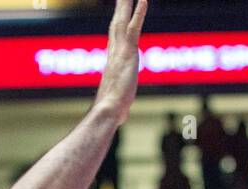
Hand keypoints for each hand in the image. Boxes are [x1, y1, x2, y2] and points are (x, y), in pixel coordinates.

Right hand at [95, 0, 147, 124]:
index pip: (115, 40)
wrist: (108, 111)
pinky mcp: (128, 52)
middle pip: (116, 25)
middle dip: (120, 9)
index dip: (117, 26)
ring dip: (126, 3)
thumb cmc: (111, 113)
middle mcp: (114, 53)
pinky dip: (139, 12)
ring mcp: (120, 51)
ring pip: (123, 20)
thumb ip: (122, 107)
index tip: (117, 15)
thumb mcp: (120, 106)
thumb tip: (121, 118)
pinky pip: (134, 27)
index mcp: (112, 63)